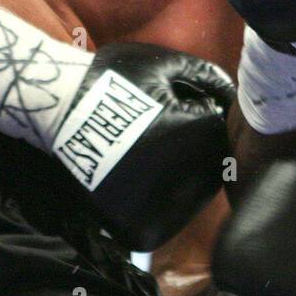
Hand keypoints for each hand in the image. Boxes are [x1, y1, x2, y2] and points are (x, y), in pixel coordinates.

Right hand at [0, 0, 234, 249]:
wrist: (58, 109)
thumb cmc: (115, 81)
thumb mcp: (169, 65)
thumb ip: (212, 79)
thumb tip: (237, 100)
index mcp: (201, 138)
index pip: (222, 134)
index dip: (200, 117)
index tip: (170, 108)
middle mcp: (187, 178)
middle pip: (211, 168)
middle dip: (193, 150)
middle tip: (155, 133)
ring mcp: (164, 208)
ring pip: (191, 196)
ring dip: (180, 178)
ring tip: (143, 153)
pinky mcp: (142, 230)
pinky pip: (165, 220)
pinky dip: (157, 203)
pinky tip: (136, 177)